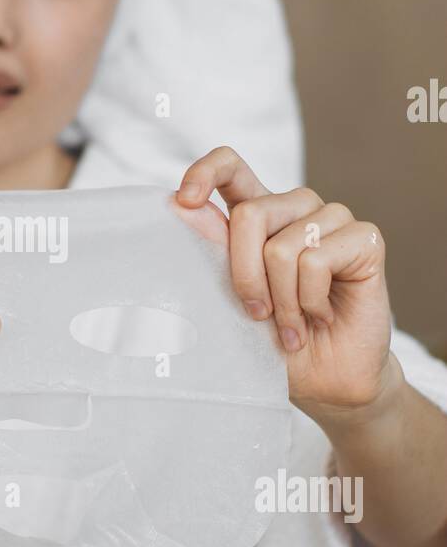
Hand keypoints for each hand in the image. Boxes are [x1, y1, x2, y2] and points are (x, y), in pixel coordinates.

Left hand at [174, 146, 394, 418]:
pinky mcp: (366, 239)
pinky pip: (318, 260)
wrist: (324, 379)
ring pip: (284, 246)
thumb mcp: (230, 296)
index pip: (230, 166)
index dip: (206, 172)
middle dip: (244, 276)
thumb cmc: (272, 339)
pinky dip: (310, 301)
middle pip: (251, 213)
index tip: (184, 200)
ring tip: (292, 325)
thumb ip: (212, 249)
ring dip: (281, 301)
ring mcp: (333, 219)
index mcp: (258, 212)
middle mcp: (296, 208)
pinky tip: (320, 317)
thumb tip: (180, 205)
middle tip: (256, 315)